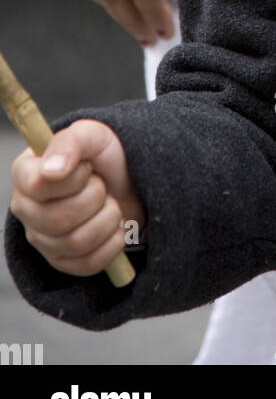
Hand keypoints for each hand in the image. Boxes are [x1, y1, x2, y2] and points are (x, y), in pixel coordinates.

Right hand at [9, 120, 145, 277]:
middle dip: (95, 198)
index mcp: (25, 173)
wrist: (128, 181)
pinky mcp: (61, 261)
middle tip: (102, 185)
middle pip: (58, 219)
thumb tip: (51, 169)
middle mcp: (26, 208)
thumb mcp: (92, 135)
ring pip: (76, 242)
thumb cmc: (104, 156)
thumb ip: (69, 142)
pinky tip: (116, 227)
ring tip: (110, 204)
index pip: (38, 185)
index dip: (73, 178)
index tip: (88, 167)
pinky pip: (87, 264)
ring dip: (108, 219)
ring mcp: (41, 238)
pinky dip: (112, 244)